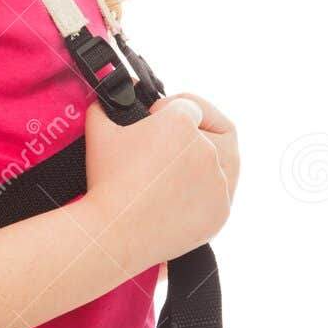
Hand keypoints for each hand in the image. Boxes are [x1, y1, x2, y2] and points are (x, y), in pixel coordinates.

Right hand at [83, 91, 237, 270]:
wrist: (112, 233)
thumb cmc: (105, 181)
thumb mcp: (99, 129)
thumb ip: (107, 103)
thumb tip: (111, 94)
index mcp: (181, 122)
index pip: (188, 105)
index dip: (169, 108)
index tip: (154, 118)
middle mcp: (207, 149)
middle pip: (218, 128)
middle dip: (202, 127)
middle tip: (181, 135)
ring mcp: (218, 182)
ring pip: (228, 160)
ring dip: (210, 157)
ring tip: (186, 163)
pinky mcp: (220, 211)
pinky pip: (222, 194)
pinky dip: (207, 190)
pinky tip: (184, 192)